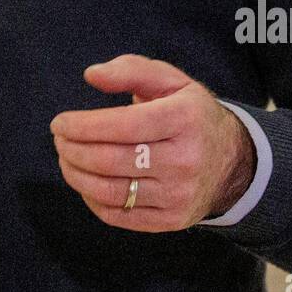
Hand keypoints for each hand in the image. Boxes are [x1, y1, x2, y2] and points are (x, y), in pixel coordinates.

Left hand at [50, 54, 255, 230]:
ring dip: (76, 175)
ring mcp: (179, 195)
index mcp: (185, 119)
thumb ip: (130, 70)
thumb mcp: (170, 80)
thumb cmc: (190, 114)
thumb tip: (91, 75)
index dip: (83, 126)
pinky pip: (120, 216)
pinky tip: (85, 182)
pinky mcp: (172, 221)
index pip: (123, 126)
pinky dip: (92, 199)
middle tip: (59, 139)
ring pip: (112, 192)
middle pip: (111, 161)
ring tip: (65, 158)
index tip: (59, 123)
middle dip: (73, 150)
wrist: (232, 161)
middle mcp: (185, 160)